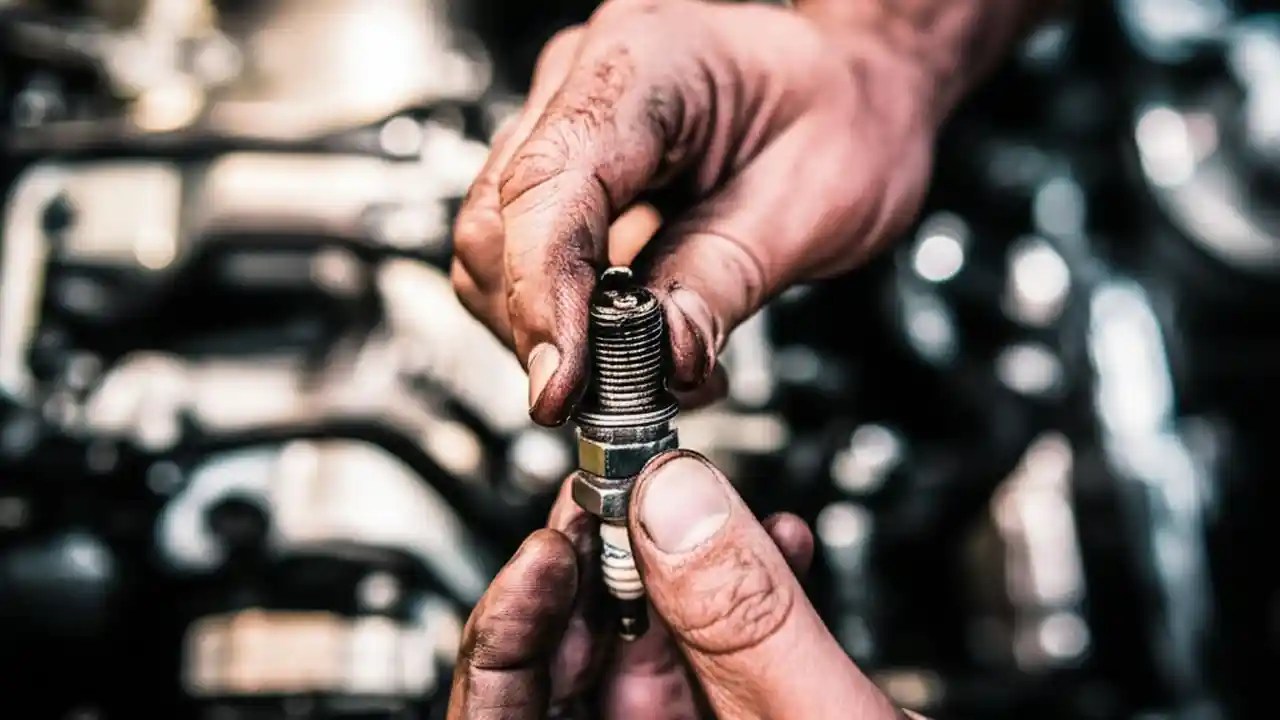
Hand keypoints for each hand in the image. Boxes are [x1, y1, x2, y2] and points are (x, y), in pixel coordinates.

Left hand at [446, 451, 912, 718]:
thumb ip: (748, 627)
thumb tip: (674, 506)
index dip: (516, 626)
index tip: (557, 540)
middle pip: (577, 686)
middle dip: (611, 580)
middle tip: (636, 501)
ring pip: (651, 673)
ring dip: (683, 582)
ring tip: (712, 515)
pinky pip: (717, 685)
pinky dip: (741, 617)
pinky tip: (774, 561)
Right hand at [451, 0, 937, 424]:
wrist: (856, 90)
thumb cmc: (847, 117)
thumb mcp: (813, 205)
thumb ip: (725, 281)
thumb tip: (662, 359)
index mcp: (646, 62)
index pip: (551, 184)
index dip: (543, 295)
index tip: (560, 385)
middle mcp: (585, 80)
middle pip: (500, 223)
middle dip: (542, 327)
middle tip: (616, 398)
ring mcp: (567, 122)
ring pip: (498, 247)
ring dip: (550, 330)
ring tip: (643, 374)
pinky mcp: (571, 169)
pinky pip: (531, 252)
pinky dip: (567, 315)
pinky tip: (631, 344)